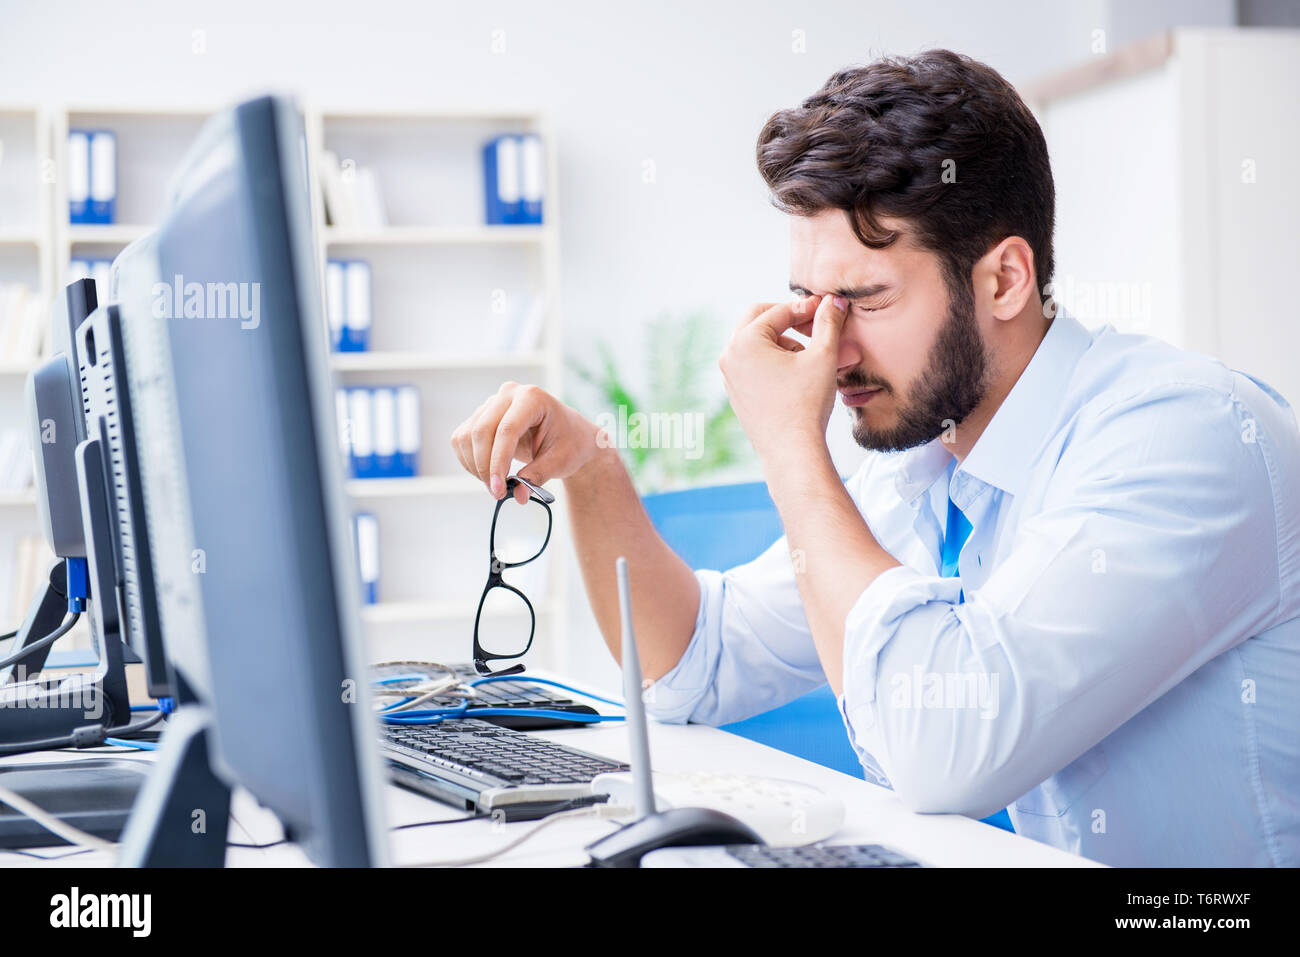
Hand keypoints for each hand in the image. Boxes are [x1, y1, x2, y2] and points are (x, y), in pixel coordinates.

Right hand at [450, 381, 602, 501]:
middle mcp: (509, 394)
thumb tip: (518, 495)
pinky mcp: (480, 416)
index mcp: (533, 398)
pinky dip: (469, 461)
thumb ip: (538, 477)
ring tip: (495, 485)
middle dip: (485, 467)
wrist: (569, 435)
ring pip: (468, 436)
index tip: (499, 489)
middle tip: (497, 493)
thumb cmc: (569, 444)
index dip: (498, 461)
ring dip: (475, 466)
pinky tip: (487, 473)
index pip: (507, 430)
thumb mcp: (560, 461)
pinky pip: (462, 439)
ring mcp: (492, 403)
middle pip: (482, 431)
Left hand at [718, 294, 847, 460]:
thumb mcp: (822, 356)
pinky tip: (797, 375)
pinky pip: (753, 364)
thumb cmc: (806, 404)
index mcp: (744, 341)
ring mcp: (729, 376)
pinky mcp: (736, 393)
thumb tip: (834, 301)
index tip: (827, 309)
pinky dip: (773, 360)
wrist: (792, 451)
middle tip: (813, 325)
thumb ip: (828, 323)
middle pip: (758, 319)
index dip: (806, 307)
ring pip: (756, 342)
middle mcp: (729, 355)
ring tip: (809, 357)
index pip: (778, 310)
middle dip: (788, 319)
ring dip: (782, 340)